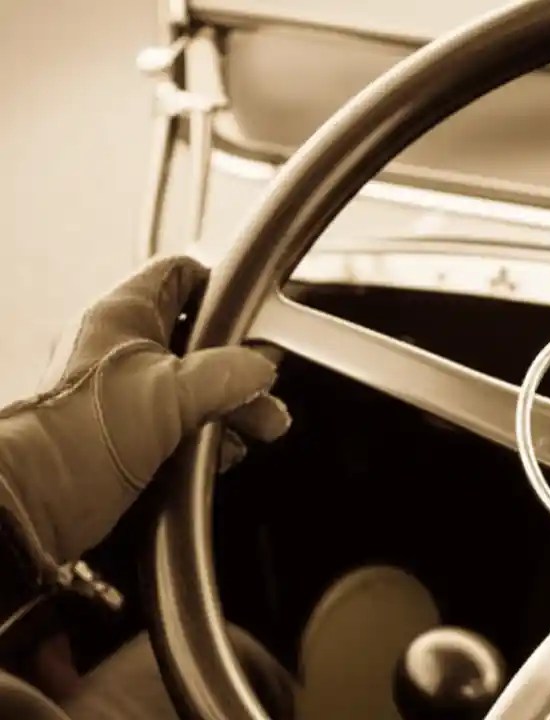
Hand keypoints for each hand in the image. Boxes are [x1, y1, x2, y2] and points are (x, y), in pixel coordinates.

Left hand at [0, 256, 289, 563]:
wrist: (38, 502)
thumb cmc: (82, 435)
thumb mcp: (174, 392)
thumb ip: (230, 373)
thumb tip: (262, 367)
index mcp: (122, 316)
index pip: (180, 275)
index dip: (221, 289)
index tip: (254, 317)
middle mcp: (118, 348)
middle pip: (196, 338)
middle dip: (239, 367)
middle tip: (264, 389)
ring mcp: (120, 392)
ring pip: (192, 386)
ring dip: (230, 407)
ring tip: (257, 428)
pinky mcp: (122, 434)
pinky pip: (177, 425)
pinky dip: (205, 437)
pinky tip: (223, 453)